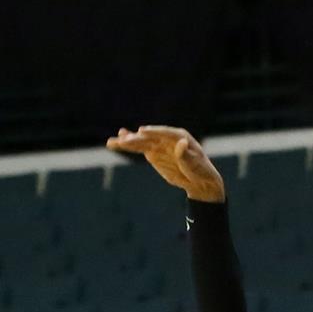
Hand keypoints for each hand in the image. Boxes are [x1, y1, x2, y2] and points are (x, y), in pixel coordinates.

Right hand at [106, 126, 224, 202]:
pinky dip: (130, 146)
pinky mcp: (153, 153)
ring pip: (141, 142)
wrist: (199, 180)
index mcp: (179, 136)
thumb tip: (181, 143)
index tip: (142, 131)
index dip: (153, 132)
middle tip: (122, 139)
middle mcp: (167, 138)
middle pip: (149, 137)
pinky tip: (118, 141)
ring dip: (126, 142)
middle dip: (135, 138)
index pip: (164, 133)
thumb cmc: (201, 171)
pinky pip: (140, 148)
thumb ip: (186, 155)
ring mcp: (159, 145)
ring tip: (111, 142)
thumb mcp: (195, 164)